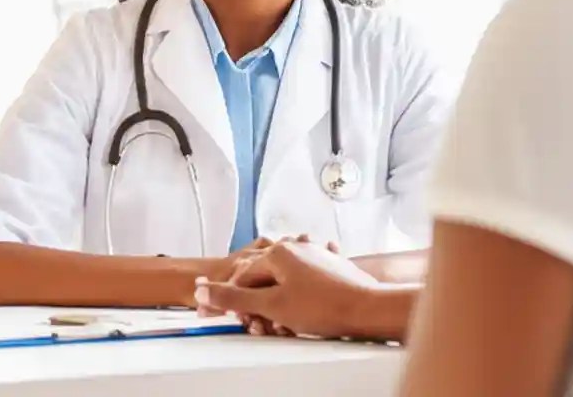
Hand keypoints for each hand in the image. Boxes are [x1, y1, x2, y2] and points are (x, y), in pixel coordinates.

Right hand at [195, 239, 377, 338]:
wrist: (369, 310)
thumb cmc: (325, 307)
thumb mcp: (272, 307)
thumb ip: (235, 298)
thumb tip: (204, 290)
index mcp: (278, 253)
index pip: (242, 276)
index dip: (234, 301)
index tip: (231, 317)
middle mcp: (295, 247)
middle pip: (262, 276)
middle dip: (257, 303)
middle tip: (258, 325)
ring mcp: (315, 254)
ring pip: (284, 279)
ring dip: (278, 302)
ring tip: (284, 324)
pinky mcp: (331, 266)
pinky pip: (305, 280)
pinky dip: (298, 295)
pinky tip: (304, 309)